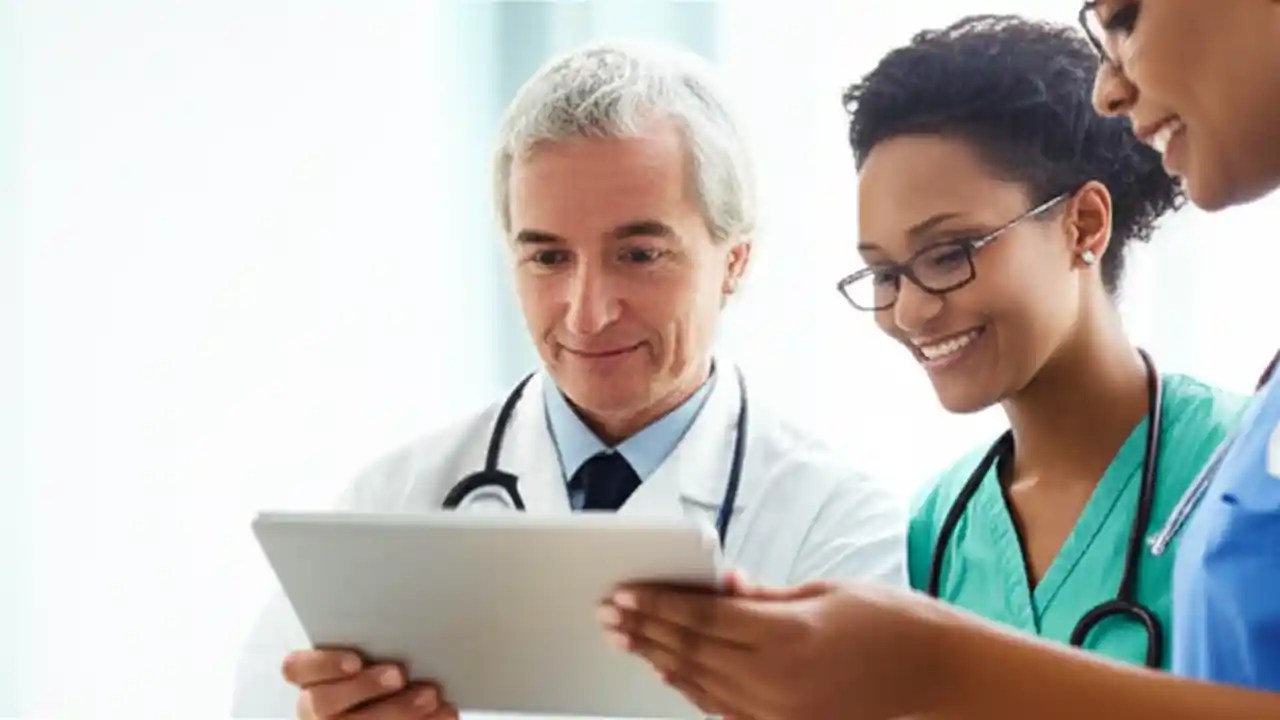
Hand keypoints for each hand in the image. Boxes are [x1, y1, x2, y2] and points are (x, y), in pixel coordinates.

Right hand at [281, 648, 458, 719]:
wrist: (397, 697)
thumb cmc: (386, 663)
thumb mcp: (376, 649)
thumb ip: (377, 640)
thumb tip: (404, 619)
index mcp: (312, 678)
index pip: (296, 668)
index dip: (323, 664)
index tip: (355, 659)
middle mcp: (316, 709)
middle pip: (323, 703)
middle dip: (364, 687)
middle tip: (399, 674)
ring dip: (396, 711)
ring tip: (430, 696)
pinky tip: (445, 713)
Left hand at [600, 580, 958, 719]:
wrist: (937, 674)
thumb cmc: (888, 622)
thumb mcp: (823, 591)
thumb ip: (762, 594)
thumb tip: (716, 583)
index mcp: (787, 636)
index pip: (703, 617)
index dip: (658, 603)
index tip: (625, 592)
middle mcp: (778, 681)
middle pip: (693, 652)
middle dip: (646, 630)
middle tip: (609, 614)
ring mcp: (781, 713)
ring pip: (701, 684)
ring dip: (659, 659)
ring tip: (628, 639)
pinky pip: (724, 709)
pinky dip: (692, 689)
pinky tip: (670, 671)